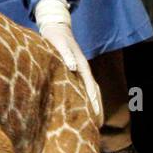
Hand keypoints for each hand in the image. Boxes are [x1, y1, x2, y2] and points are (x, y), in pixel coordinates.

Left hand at [33, 0, 102, 124]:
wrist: (56, 27)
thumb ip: (66, 55)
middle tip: (98, 125)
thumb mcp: (59, 44)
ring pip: (91, 90)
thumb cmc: (55, 36)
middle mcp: (83, 69)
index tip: (95, 116)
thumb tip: (73, 67)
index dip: (93, 102)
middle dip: (97, 108)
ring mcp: (80, 71)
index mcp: (81, 65)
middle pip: (94, 91)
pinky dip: (86, 99)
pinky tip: (82, 108)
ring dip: (93, 105)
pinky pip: (83, 88)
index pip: (90, 87)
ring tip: (94, 121)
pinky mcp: (75, 71)